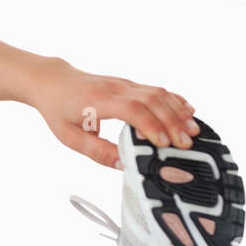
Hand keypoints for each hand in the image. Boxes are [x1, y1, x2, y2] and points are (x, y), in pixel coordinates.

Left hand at [30, 59, 200, 169]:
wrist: (52, 81)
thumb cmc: (59, 109)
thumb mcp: (70, 137)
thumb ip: (97, 151)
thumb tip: (124, 165)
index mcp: (97, 101)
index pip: (131, 109)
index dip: (150, 125)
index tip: (164, 143)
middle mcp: (114, 88)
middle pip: (151, 100)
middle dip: (171, 122)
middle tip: (186, 144)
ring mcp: (124, 84)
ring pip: (158, 93)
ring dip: (177, 112)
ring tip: (193, 132)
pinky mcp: (129, 84)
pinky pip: (156, 90)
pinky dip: (174, 100)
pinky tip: (187, 112)